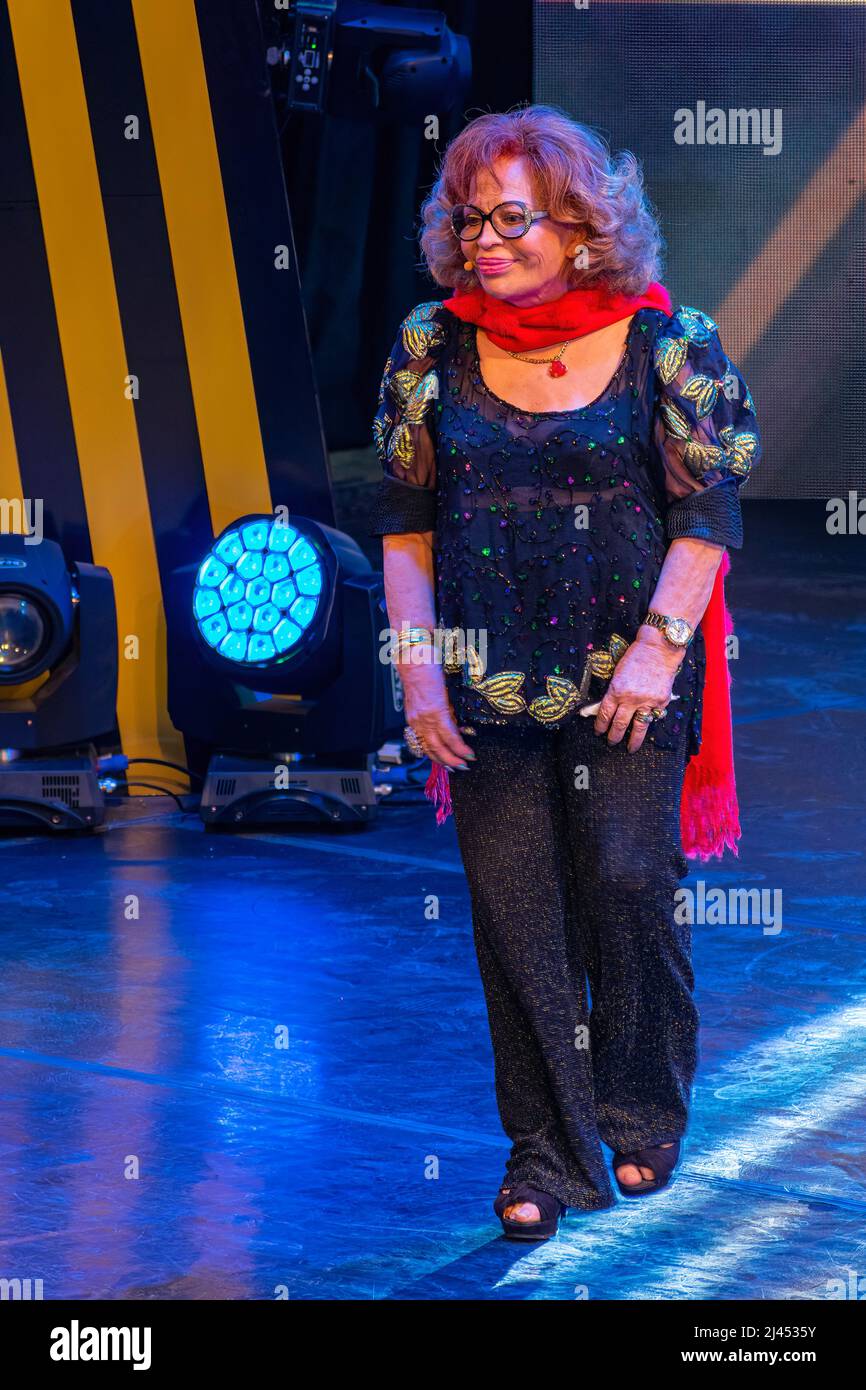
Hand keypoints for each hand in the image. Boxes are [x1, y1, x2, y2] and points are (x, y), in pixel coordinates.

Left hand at [399, 655, 475, 769]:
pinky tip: (467, 752)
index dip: (437, 756)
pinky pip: (449, 735)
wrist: (415, 655)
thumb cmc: (421, 669)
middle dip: (446, 763)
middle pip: (431, 750)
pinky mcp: (437, 711)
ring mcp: (426, 718)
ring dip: (454, 759)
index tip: (448, 763)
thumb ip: (438, 709)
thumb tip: (453, 720)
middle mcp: (417, 722)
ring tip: (466, 763)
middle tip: (460, 769)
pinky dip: (459, 747)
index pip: (424, 744)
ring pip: (440, 747)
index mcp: (414, 718)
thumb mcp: (429, 695)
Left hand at [593, 629, 684, 751]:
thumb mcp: (617, 673)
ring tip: (630, 748)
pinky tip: (646, 727)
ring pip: (639, 727)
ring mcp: (647, 702)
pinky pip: (654, 717)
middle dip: (614, 736)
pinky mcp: (661, 701)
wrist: (658, 648)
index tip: (599, 732)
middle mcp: (631, 699)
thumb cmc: (635, 656)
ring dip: (633, 740)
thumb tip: (608, 708)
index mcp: (616, 691)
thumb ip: (614, 692)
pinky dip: (649, 722)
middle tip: (611, 743)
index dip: (601, 725)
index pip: (605, 714)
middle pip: (620, 724)